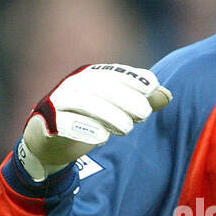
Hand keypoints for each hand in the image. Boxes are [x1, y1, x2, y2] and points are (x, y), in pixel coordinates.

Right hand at [17, 63, 172, 180]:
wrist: (49, 143)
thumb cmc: (87, 121)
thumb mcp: (116, 110)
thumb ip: (140, 101)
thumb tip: (167, 95)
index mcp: (89, 77)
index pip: (113, 73)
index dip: (132, 78)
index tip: (152, 87)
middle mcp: (73, 85)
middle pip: (100, 86)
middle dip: (125, 98)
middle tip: (144, 114)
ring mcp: (58, 103)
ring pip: (83, 102)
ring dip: (109, 114)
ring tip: (127, 129)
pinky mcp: (47, 124)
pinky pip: (64, 123)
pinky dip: (85, 129)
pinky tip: (103, 137)